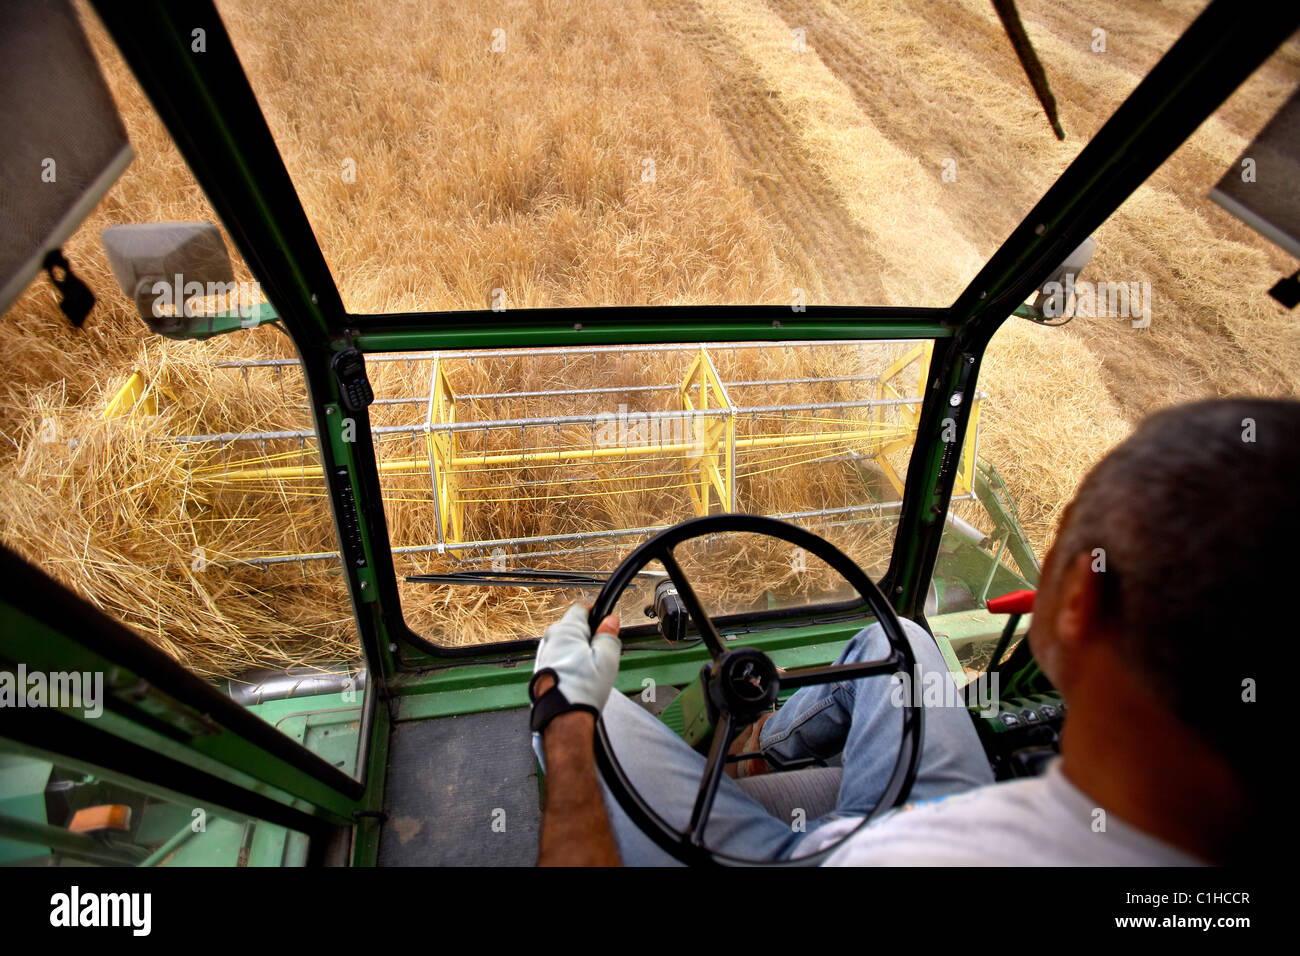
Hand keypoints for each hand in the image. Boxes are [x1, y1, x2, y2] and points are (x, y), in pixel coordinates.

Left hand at [529, 604, 620, 732]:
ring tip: (589, 672)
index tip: (604, 627)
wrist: (562, 717)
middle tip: (600, 655)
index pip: (581, 609)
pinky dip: (569, 665)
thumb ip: (608, 634)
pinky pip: (559, 659)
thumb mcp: (606, 658)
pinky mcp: (541, 669)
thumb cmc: (582, 690)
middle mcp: (550, 639)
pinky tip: (578, 679)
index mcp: (566, 630)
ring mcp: (544, 654)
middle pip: (573, 628)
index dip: (595, 615)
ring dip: (577, 652)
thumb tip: (610, 621)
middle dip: (587, 637)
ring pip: (566, 644)